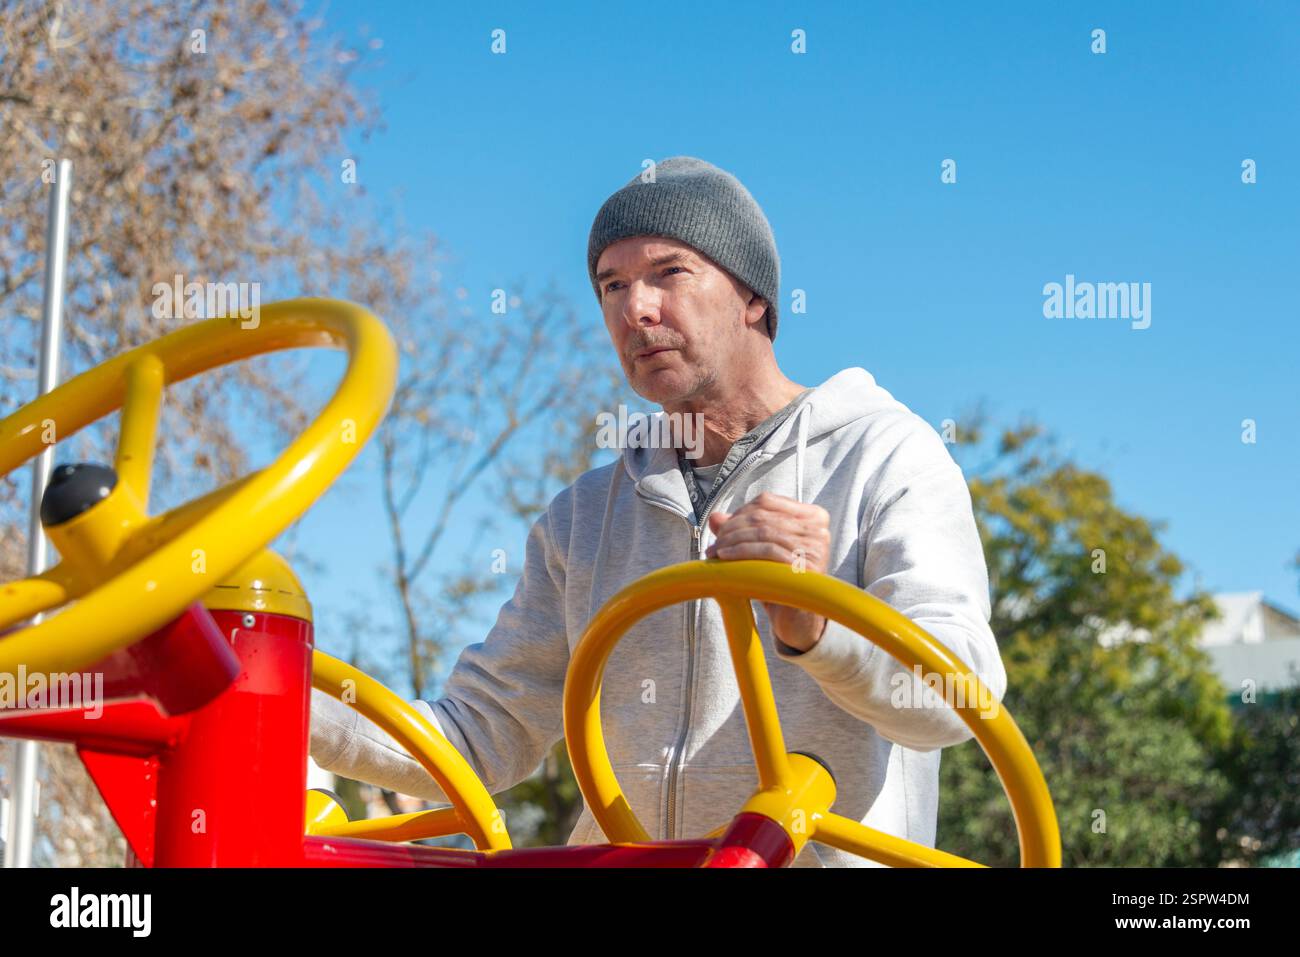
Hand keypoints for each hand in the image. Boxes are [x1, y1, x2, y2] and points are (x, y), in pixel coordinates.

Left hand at [704, 492, 830, 652]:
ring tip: (715, 552)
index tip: (720, 529)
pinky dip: (741, 552)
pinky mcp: (809, 566)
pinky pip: (767, 551)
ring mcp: (817, 547)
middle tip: (713, 543)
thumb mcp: (758, 550)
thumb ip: (740, 530)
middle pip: (763, 518)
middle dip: (731, 529)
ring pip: (763, 533)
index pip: (767, 502)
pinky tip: (725, 558)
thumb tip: (715, 517)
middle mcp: (819, 528)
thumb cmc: (778, 579)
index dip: (738, 513)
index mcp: (812, 516)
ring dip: (732, 541)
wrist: (796, 618)